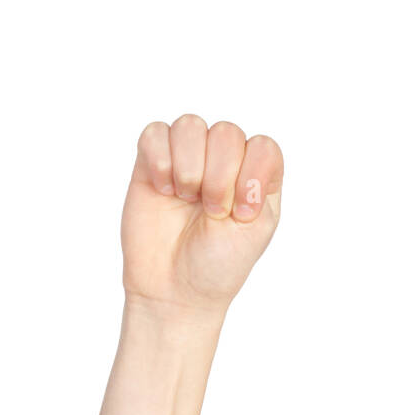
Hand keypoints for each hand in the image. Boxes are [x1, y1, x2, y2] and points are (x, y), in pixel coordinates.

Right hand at [121, 114, 282, 316]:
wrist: (173, 289)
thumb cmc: (218, 263)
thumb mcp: (256, 231)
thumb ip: (259, 186)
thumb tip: (239, 153)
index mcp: (256, 176)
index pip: (263, 146)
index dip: (251, 175)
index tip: (240, 214)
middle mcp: (223, 161)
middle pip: (226, 133)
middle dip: (219, 177)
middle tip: (210, 213)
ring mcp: (187, 158)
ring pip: (190, 125)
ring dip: (189, 166)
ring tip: (185, 198)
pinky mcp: (151, 163)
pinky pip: (154, 133)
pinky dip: (159, 161)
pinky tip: (163, 190)